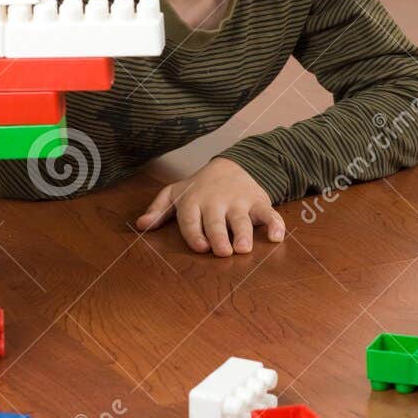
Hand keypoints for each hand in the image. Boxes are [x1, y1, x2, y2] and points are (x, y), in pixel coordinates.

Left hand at [135, 158, 285, 256]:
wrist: (231, 165)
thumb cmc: (198, 187)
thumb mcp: (175, 194)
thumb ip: (158, 210)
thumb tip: (140, 224)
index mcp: (193, 202)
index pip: (191, 220)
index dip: (195, 233)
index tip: (201, 247)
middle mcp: (215, 202)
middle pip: (216, 221)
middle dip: (219, 236)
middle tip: (223, 252)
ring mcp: (238, 202)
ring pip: (241, 219)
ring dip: (244, 233)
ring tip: (244, 248)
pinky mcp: (258, 202)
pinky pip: (268, 213)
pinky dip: (274, 224)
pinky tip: (276, 236)